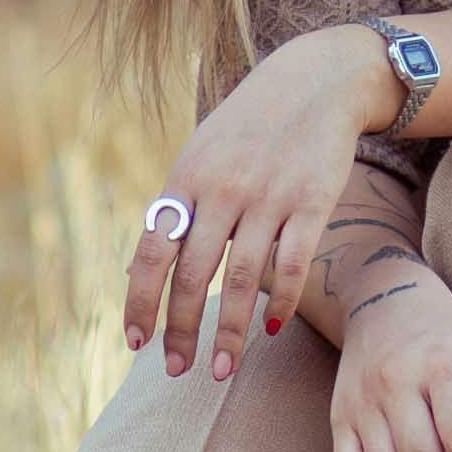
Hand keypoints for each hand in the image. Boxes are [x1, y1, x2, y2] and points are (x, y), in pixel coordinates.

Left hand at [123, 29, 392, 379]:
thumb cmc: (249, 127)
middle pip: (193, 275)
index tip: (135, 343)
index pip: (153, 251)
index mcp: (187, 178)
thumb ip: (175, 210)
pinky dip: (280, 301)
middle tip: (176, 369)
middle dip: (181, 330)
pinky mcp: (313, 202)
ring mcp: (270, 196)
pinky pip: (292, 264)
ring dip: (230, 332)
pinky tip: (270, 328)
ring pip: (242, 280)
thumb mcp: (201, 155)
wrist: (316, 81)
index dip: (141, 301)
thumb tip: (138, 273)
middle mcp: (224, 189)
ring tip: (222, 369)